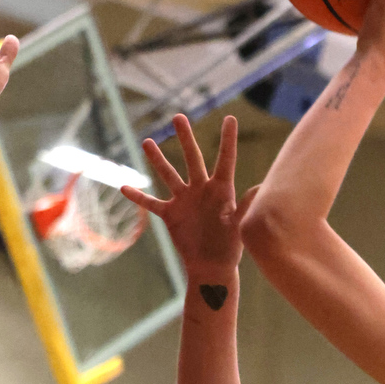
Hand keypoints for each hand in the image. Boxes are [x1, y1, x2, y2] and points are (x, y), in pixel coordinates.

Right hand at [121, 114, 254, 276]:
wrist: (211, 267)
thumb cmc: (230, 248)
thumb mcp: (240, 226)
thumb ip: (247, 206)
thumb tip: (260, 188)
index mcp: (221, 190)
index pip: (225, 160)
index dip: (228, 139)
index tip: (230, 118)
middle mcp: (201, 190)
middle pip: (192, 158)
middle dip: (186, 138)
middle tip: (178, 116)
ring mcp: (184, 200)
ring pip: (169, 175)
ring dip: (157, 159)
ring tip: (147, 141)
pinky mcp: (171, 215)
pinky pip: (151, 203)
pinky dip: (138, 197)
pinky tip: (124, 187)